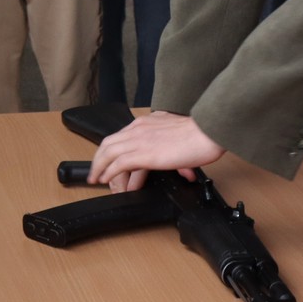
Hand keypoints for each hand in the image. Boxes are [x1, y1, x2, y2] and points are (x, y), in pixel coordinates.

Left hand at [87, 111, 224, 191]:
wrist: (207, 132)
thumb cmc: (200, 134)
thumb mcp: (178, 134)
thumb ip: (170, 145)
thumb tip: (175, 164)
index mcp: (147, 122)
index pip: (120, 135)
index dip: (110, 149)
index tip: (106, 160)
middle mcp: (139, 128)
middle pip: (108, 142)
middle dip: (98, 158)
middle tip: (94, 172)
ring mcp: (140, 140)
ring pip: (109, 152)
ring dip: (99, 167)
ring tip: (96, 179)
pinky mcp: (144, 153)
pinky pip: (119, 163)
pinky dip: (110, 172)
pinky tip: (107, 179)